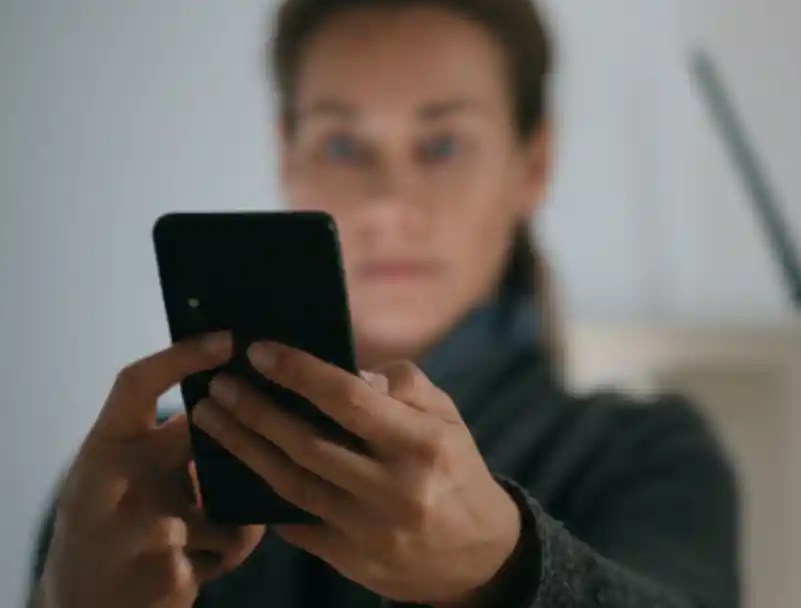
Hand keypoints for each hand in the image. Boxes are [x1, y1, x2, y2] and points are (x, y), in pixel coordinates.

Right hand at [39, 334, 264, 607]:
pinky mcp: (172, 567)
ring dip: (231, 517)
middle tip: (257, 436)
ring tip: (202, 534)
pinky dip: (227, 551)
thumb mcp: (118, 478)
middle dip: (236, 437)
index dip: (183, 355)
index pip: (136, 384)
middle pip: (195, 434)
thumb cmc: (110, 531)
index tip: (226, 339)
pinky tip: (198, 563)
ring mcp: (144, 526)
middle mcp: (116, 482)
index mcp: (102, 450)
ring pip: (228, 500)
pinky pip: (233, 542)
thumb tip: (233, 399)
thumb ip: (162, 444)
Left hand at [190, 342, 521, 605]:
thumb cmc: (455, 469)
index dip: (298, 372)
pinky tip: (237, 466)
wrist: (478, 555)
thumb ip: (403, 385)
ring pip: (291, 483)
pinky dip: (263, 492)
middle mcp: (396, 488)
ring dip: (244, 448)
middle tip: (218, 385)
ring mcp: (370, 529)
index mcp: (423, 444)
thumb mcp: (448, 417)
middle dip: (255, 410)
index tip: (259, 351)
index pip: (350, 398)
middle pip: (308, 442)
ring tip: (211, 419)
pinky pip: (294, 521)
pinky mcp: (350, 560)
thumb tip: (348, 368)